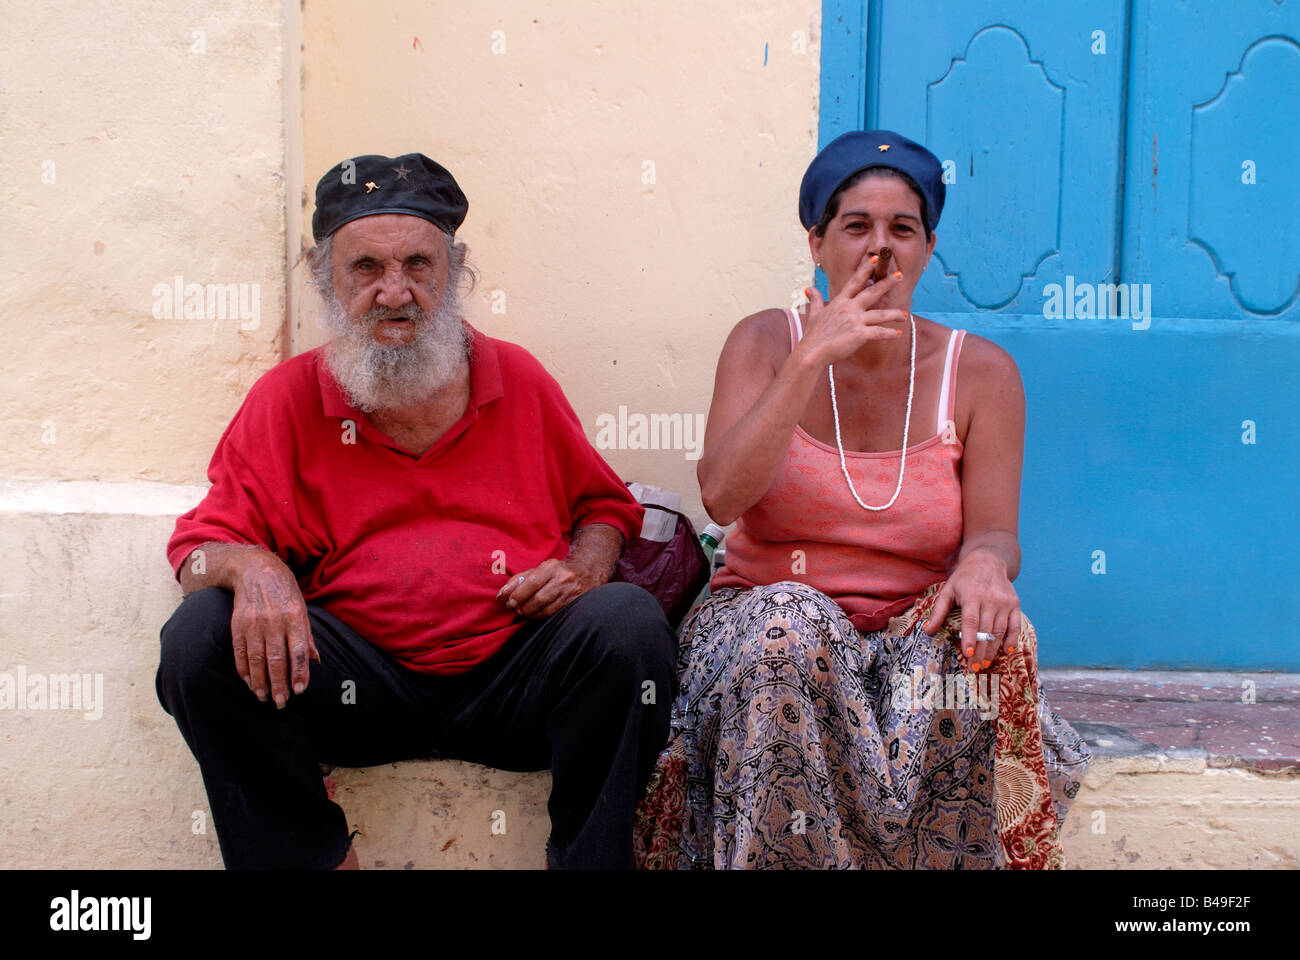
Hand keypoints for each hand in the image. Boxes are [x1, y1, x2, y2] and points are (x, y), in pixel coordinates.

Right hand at [230, 553, 318, 707]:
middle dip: (279, 684)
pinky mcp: (237, 624)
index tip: (300, 690)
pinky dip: (244, 669)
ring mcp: (254, 623)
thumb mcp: (302, 608)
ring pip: (257, 659)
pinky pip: (240, 652)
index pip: (298, 651)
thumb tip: (317, 662)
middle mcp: (274, 621)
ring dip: (259, 681)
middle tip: (281, 702)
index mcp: (295, 617)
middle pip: (276, 659)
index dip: (299, 672)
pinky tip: (249, 681)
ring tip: (263, 696)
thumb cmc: (284, 591)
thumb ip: (307, 637)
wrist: (255, 570)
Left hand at [497, 558, 597, 618]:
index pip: (532, 583)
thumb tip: (503, 593)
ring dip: (531, 613)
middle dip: (524, 607)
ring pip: (546, 608)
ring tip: (525, 612)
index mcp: (551, 567)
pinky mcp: (574, 603)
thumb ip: (519, 580)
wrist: (585, 573)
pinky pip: (554, 614)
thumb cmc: (556, 572)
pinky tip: (536, 614)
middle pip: (539, 598)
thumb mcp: (538, 570)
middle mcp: (563, 578)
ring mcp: (571, 592)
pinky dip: (541, 616)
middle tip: (517, 609)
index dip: (519, 595)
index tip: (510, 602)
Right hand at [800, 252, 911, 366]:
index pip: (855, 281)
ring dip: (894, 314)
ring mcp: (854, 321)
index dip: (865, 269)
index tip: (874, 259)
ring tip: (905, 315)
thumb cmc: (813, 335)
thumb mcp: (814, 314)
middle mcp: (849, 308)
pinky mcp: (859, 334)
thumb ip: (815, 300)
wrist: (812, 352)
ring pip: (880, 314)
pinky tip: (897, 333)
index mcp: (840, 302)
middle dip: (887, 283)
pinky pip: (878, 332)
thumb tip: (809, 289)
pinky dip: (889, 333)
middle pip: (872, 292)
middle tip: (900, 275)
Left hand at [920, 552, 1020, 671]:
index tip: (967, 654)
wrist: (988, 561)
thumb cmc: (964, 578)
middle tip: (974, 667)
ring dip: (993, 649)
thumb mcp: (948, 590)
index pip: (971, 620)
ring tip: (985, 663)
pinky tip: (1006, 650)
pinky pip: (1015, 625)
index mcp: (972, 595)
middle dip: (980, 651)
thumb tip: (927, 631)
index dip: (969, 638)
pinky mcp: (1015, 604)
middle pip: (986, 629)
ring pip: (1000, 630)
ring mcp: (1005, 602)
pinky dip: (1012, 639)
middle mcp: (991, 599)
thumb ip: (938, 611)